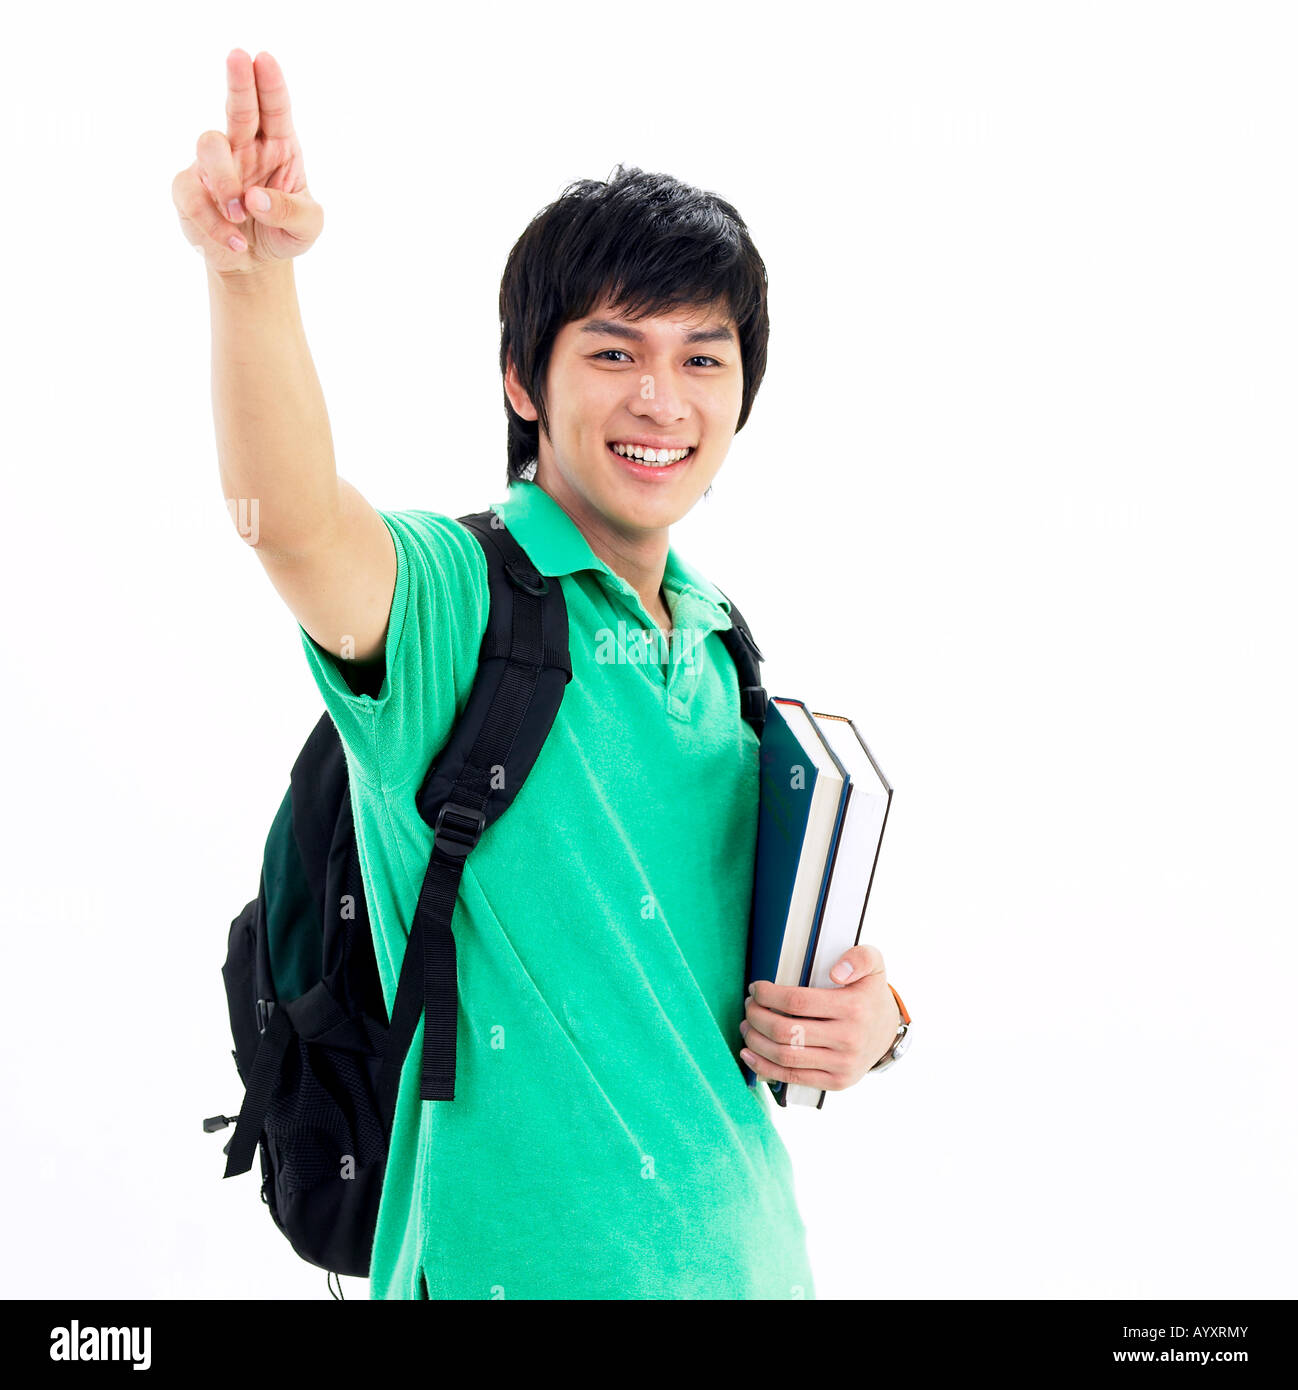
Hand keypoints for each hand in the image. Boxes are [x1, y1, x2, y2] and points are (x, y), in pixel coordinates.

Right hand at [171, 49, 322, 275]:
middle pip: (237, 107)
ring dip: (225, 180)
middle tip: (238, 56)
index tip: (263, 60)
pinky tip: (235, 241)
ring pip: (209, 146)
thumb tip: (254, 199)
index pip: (274, 109)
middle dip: (238, 83)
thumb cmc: (284, 232)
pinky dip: (213, 221)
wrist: (254, 262)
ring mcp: (215, 165)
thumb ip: (292, 212)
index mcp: (278, 146)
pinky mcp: (190, 189)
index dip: (270, 84)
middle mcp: (244, 147)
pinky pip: (192, 194)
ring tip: (241, 214)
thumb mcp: (307, 228)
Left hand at [741, 944, 900, 1091]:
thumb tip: (836, 972)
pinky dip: (765, 1067)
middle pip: (787, 1031)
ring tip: (746, 1027)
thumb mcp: (874, 964)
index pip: (797, 1002)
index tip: (755, 988)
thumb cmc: (870, 994)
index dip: (768, 995)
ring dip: (756, 1042)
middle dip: (757, 1017)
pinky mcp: (837, 1082)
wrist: (887, 1033)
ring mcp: (843, 1064)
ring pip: (786, 1056)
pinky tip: (749, 1054)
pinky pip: (793, 1077)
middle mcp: (849, 1039)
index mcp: (854, 1007)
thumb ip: (858, 957)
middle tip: (749, 1006)